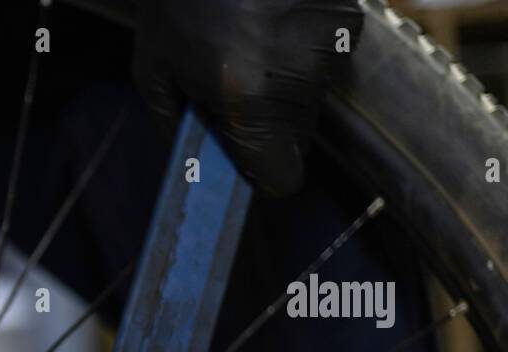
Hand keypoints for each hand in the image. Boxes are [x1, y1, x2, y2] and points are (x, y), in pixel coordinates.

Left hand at [133, 0, 363, 196]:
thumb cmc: (176, 1)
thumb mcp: (155, 72)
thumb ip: (179, 129)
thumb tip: (203, 170)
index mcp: (248, 96)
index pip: (283, 178)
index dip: (264, 174)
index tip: (249, 160)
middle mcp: (300, 75)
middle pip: (297, 137)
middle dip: (268, 123)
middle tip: (234, 82)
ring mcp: (332, 42)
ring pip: (314, 96)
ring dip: (286, 82)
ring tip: (250, 38)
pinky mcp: (352, 16)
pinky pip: (329, 58)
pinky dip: (304, 48)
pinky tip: (273, 17)